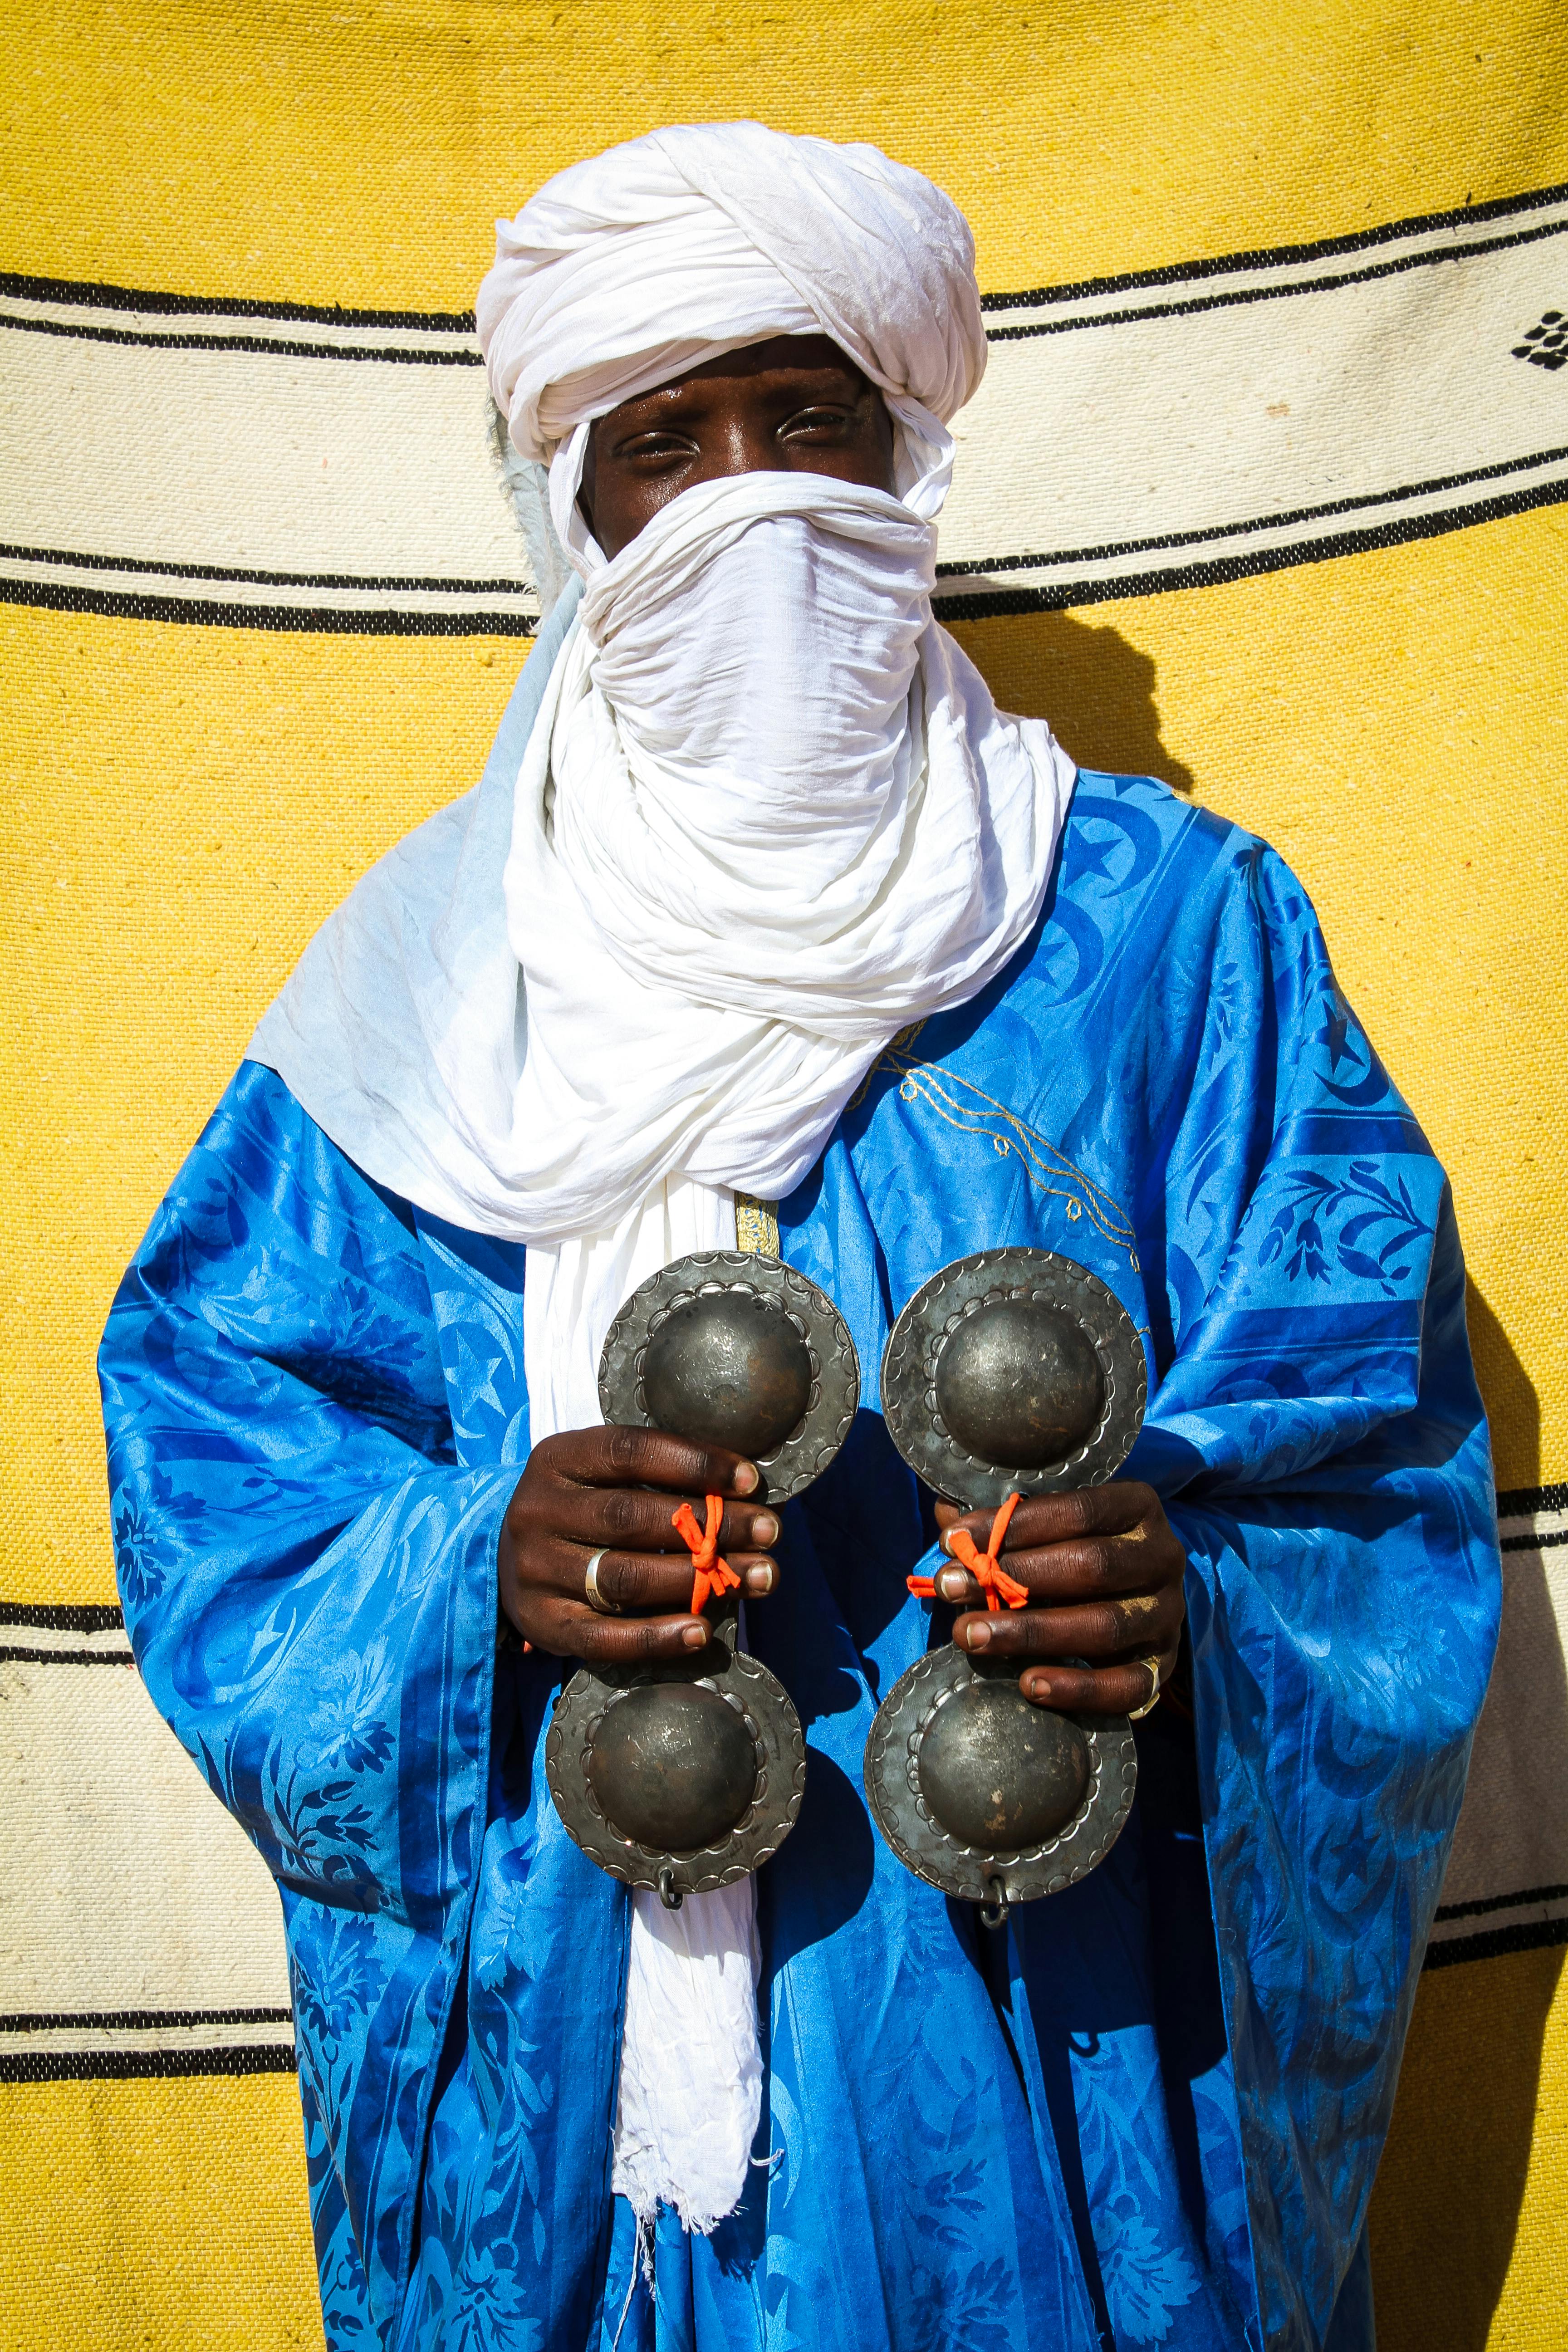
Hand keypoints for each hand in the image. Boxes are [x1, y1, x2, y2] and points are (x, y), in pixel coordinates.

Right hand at [498, 1427, 779, 1662]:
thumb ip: (654, 1474)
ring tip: (758, 1578)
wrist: (506, 1559)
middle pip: (632, 1517)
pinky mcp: (543, 1623)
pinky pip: (605, 1637)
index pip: (630, 1450)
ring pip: (624, 1577)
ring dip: (699, 1580)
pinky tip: (702, 1632)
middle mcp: (539, 1510)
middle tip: (769, 1531)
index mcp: (558, 1458)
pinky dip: (657, 1637)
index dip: (694, 1462)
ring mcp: (537, 1571)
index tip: (750, 1479)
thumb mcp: (600, 1473)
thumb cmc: (579, 1507)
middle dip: (711, 1525)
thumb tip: (742, 1486)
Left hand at [930, 1482, 1185, 1713]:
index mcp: (1137, 1507)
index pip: (1077, 1511)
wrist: (1138, 1601)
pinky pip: (1127, 1685)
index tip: (953, 1540)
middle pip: (1091, 1567)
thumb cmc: (1075, 1550)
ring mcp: (1167, 1615)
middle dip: (1013, 1578)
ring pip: (1104, 1627)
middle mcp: (1162, 1557)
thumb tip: (946, 1517)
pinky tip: (1029, 1686)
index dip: (1013, 1525)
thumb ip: (1004, 1520)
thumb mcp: (1048, 1524)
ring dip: (1029, 1634)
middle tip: (949, 1587)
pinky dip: (1077, 1688)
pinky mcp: (1164, 1666)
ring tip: (969, 1635)